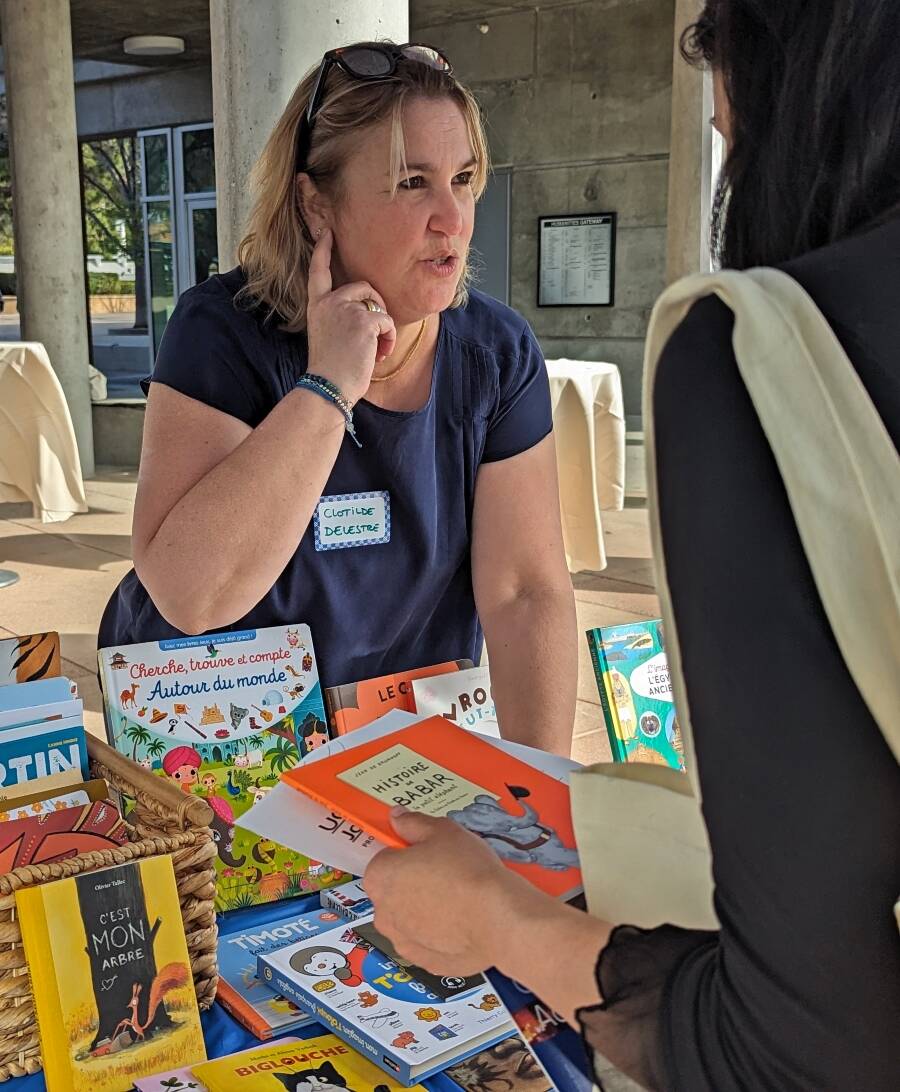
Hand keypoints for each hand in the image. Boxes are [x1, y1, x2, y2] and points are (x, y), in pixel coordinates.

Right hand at [305, 228, 396, 403]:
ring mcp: (345, 309)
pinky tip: (379, 355)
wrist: (328, 387)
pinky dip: (389, 339)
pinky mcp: (363, 320)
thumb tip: (369, 313)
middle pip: (362, 287)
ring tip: (376, 351)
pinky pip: (387, 321)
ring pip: (378, 304)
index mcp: (316, 306)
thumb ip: (341, 318)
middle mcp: (329, 302)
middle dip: (376, 306)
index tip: (327, 232)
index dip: (322, 250)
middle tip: (377, 335)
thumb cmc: (330, 371)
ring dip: (383, 327)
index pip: (318, 272)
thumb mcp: (328, 337)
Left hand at [363, 806, 541, 976]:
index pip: (382, 859)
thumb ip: (413, 823)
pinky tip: (461, 923)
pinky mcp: (424, 962)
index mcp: (381, 876)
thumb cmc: (468, 872)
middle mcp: (383, 912)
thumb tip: (397, 817)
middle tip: (444, 872)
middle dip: (412, 882)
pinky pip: (426, 942)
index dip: (405, 854)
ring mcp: (403, 940)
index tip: (424, 852)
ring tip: (456, 899)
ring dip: (423, 910)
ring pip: (408, 919)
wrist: (498, 918)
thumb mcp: (442, 831)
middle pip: (393, 890)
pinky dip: (438, 934)